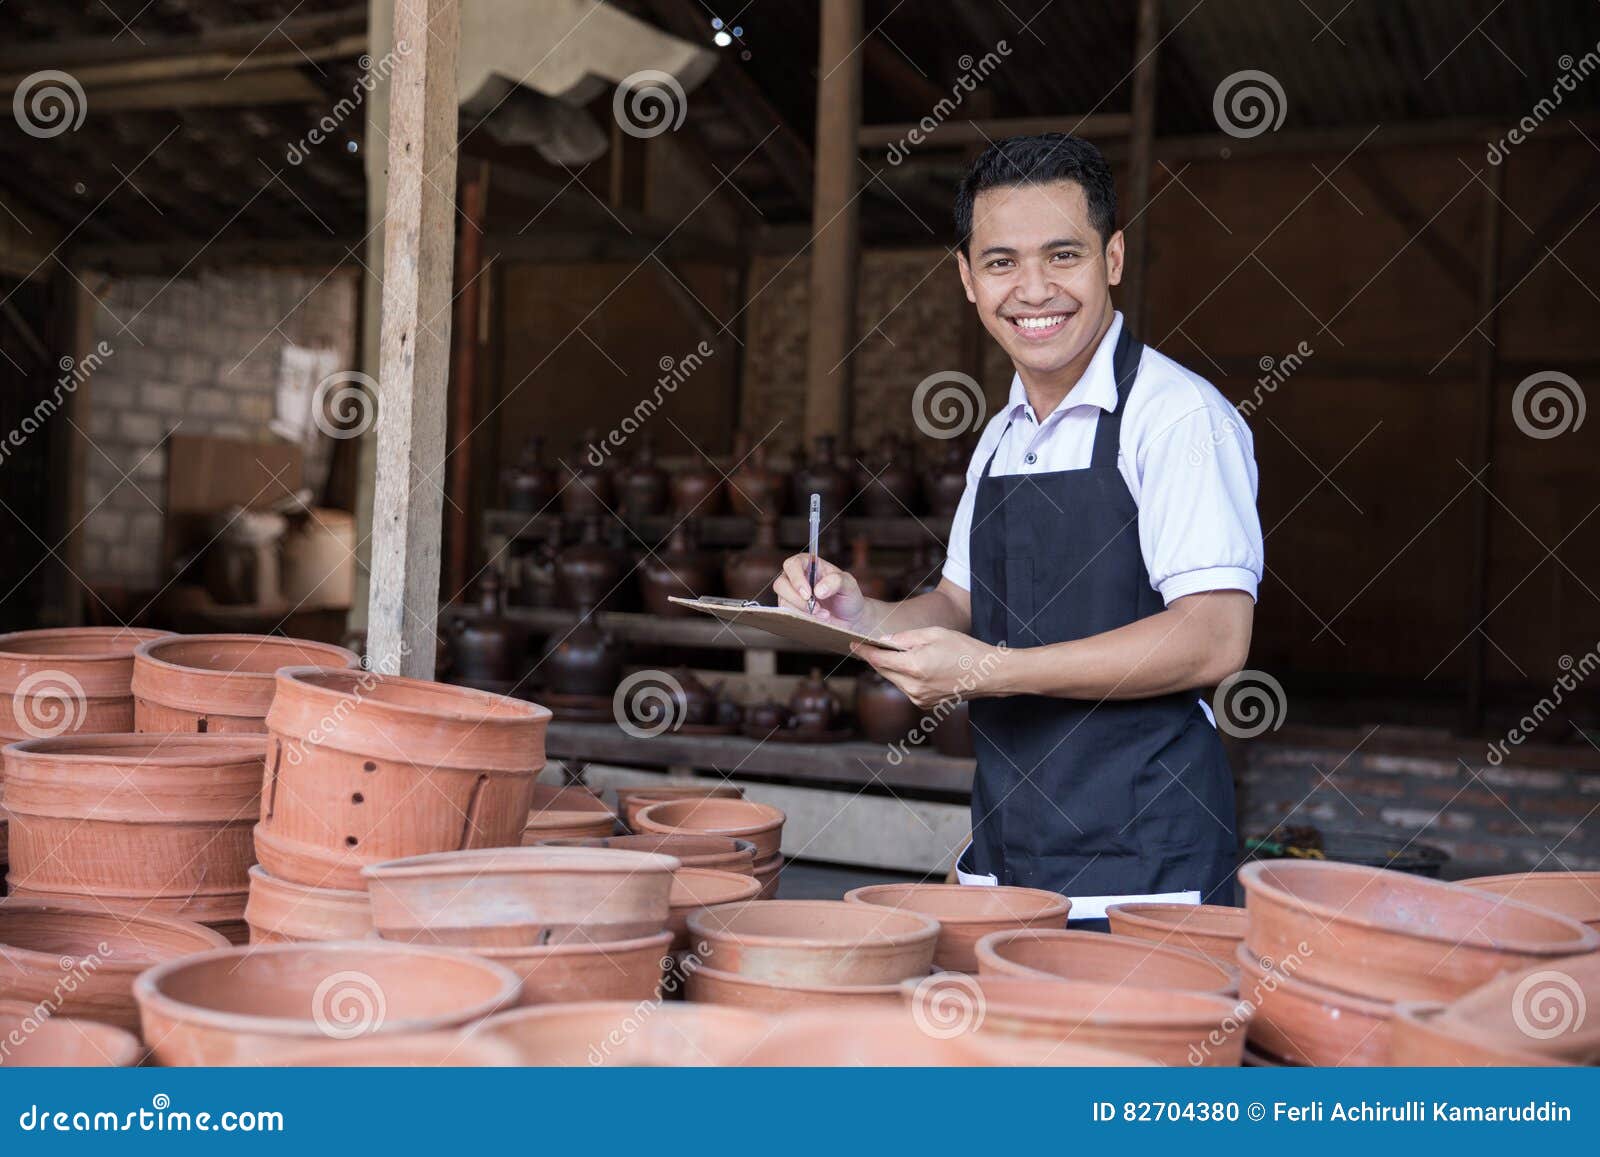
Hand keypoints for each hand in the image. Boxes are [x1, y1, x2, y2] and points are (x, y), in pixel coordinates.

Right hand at [774, 553, 865, 626]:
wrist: (849, 618)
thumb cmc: (848, 596)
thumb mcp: (849, 584)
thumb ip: (836, 582)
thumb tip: (818, 590)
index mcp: (808, 564)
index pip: (792, 565)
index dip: (796, 579)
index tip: (808, 594)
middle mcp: (796, 577)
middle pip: (780, 584)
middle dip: (797, 599)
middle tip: (816, 607)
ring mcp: (791, 594)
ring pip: (783, 601)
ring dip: (802, 611)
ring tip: (823, 614)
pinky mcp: (791, 610)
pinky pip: (787, 614)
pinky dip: (802, 619)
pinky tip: (817, 620)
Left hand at [856, 627, 1001, 707]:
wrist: (989, 674)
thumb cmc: (965, 649)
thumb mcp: (934, 634)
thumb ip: (905, 638)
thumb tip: (884, 641)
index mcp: (914, 667)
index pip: (878, 660)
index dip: (864, 651)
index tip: (853, 644)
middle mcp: (914, 687)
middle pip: (884, 672)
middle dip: (876, 659)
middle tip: (869, 645)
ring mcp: (920, 699)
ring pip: (895, 681)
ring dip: (891, 668)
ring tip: (895, 654)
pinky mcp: (926, 704)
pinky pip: (907, 688)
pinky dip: (904, 677)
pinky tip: (913, 666)